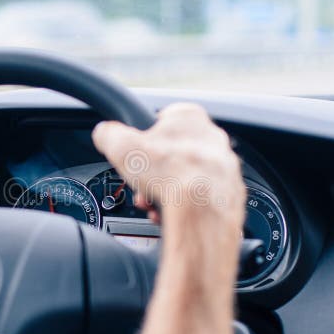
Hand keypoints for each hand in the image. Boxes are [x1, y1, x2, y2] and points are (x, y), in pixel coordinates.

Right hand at [92, 102, 245, 229]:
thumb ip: (108, 134)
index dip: (143, 140)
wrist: (203, 211)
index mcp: (189, 118)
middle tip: (141, 186)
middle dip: (154, 172)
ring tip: (153, 204)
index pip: (162, 120)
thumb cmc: (170, 175)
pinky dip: (186, 207)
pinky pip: (202, 198)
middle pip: (173, 153)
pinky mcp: (230, 194)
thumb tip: (103, 134)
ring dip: (167, 191)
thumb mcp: (120, 146)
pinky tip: (171, 215)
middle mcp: (213, 138)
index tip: (135, 155)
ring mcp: (225, 167)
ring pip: (188, 177)